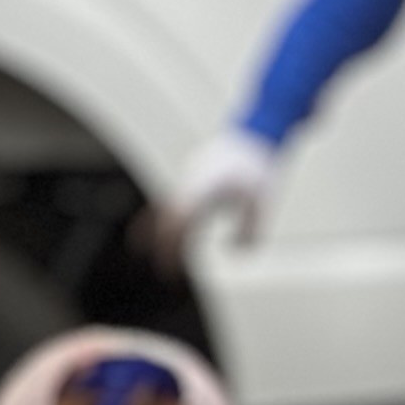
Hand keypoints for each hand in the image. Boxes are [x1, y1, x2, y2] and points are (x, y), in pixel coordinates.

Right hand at [156, 128, 277, 267]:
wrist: (254, 135)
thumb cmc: (260, 170)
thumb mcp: (262, 203)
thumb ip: (251, 231)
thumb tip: (236, 254)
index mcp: (207, 187)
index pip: (181, 218)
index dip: (172, 241)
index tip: (170, 264)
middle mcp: (192, 182)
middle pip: (169, 215)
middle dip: (163, 242)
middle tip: (164, 269)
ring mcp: (190, 178)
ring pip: (167, 206)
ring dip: (156, 228)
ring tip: (142, 249)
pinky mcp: (193, 178)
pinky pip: (173, 200)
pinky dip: (164, 215)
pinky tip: (161, 230)